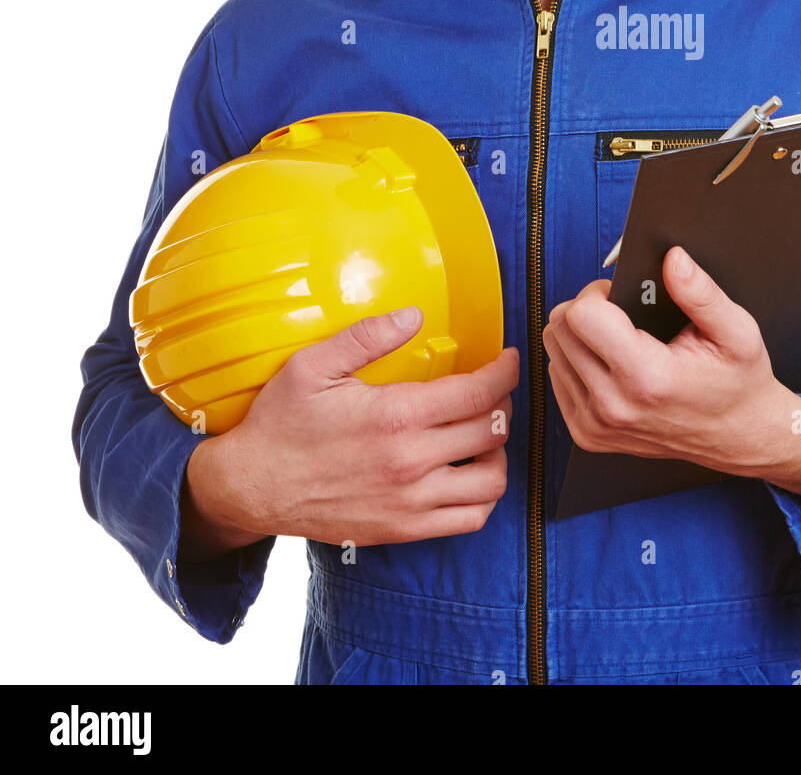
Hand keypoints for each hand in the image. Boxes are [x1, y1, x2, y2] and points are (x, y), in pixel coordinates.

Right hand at [181, 307, 518, 554]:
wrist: (249, 489)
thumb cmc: (279, 424)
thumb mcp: (312, 366)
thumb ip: (367, 337)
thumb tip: (414, 315)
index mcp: (395, 417)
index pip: (478, 394)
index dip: (504, 372)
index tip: (508, 360)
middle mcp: (411, 462)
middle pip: (492, 431)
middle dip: (503, 403)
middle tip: (493, 390)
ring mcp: (410, 502)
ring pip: (491, 480)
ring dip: (499, 452)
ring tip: (485, 432)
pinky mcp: (403, 529)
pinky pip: (469, 519)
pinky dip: (482, 496)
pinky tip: (469, 472)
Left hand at [543, 245, 800, 500]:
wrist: (738, 437)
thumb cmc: (738, 384)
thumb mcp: (737, 331)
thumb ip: (701, 292)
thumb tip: (673, 259)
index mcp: (647, 379)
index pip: (581, 316)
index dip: (598, 293)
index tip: (620, 295)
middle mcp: (613, 406)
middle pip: (560, 329)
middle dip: (587, 309)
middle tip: (622, 315)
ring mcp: (595, 425)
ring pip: (553, 351)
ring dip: (580, 336)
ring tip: (620, 340)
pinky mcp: (586, 434)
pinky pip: (557, 377)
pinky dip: (578, 361)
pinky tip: (612, 362)